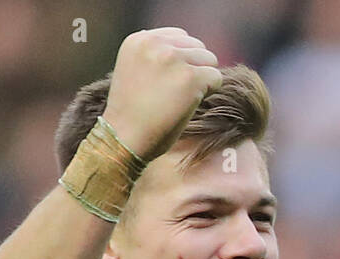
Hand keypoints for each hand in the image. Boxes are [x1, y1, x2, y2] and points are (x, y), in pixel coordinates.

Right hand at [101, 27, 221, 161]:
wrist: (123, 139)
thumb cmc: (131, 114)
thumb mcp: (134, 70)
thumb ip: (155, 55)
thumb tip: (186, 48)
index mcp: (139, 40)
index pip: (180, 37)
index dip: (181, 61)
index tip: (169, 82)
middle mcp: (155, 43)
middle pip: (197, 46)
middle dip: (193, 68)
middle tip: (176, 94)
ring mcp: (173, 59)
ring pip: (209, 60)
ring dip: (202, 80)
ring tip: (181, 99)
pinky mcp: (190, 78)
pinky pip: (216, 78)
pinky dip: (210, 92)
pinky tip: (190, 105)